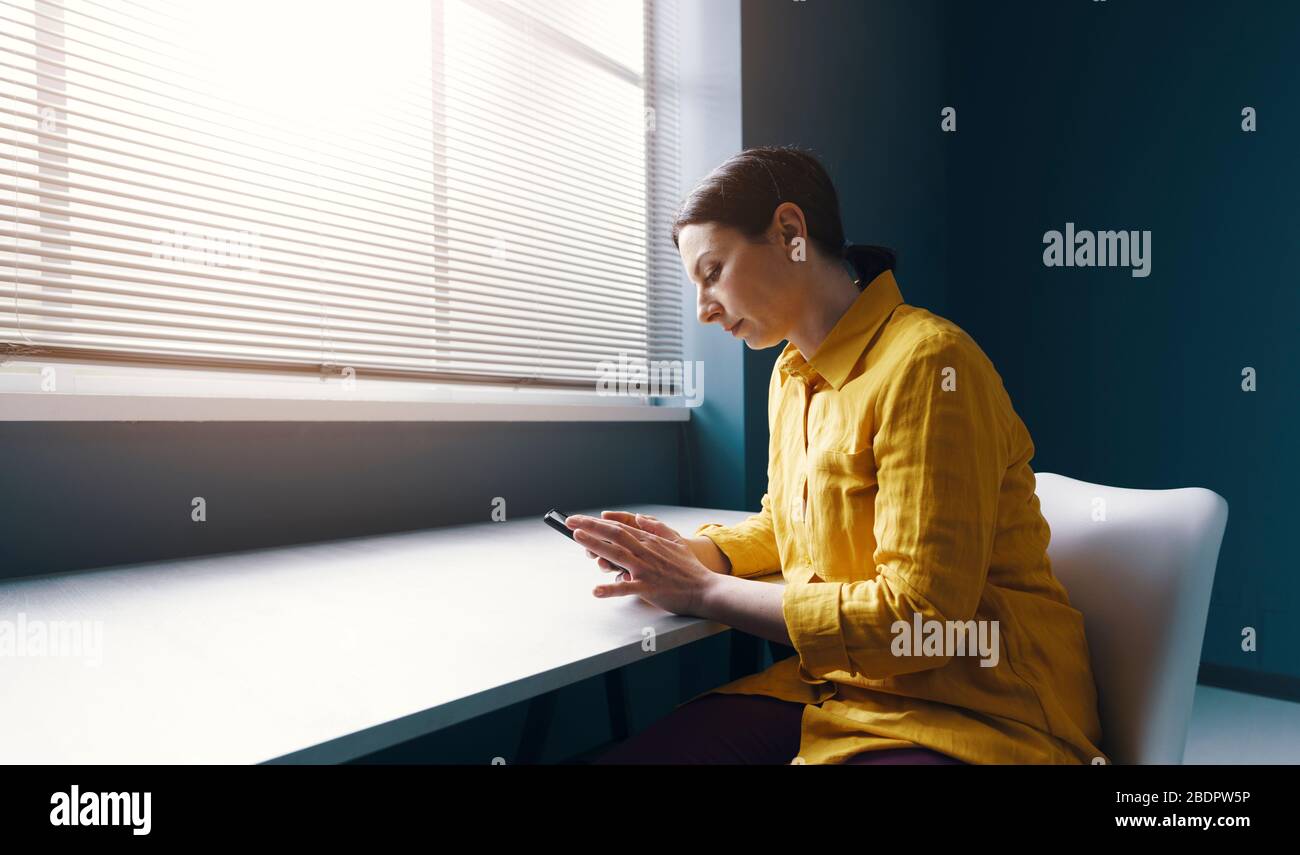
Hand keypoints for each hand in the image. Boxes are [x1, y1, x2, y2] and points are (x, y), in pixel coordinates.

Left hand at [566, 511, 717, 615]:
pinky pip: (627, 588)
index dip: (598, 522)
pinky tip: (596, 590)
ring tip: (578, 538)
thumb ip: (657, 527)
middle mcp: (645, 551)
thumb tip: (640, 517)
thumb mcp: (676, 541)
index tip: (581, 519)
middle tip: (570, 522)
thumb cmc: (690, 568)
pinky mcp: (648, 588)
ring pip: (617, 553)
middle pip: (614, 534)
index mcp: (649, 541)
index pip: (619, 527)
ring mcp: (646, 569)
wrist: (706, 589)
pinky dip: (611, 589)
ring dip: (596, 545)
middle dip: (590, 526)